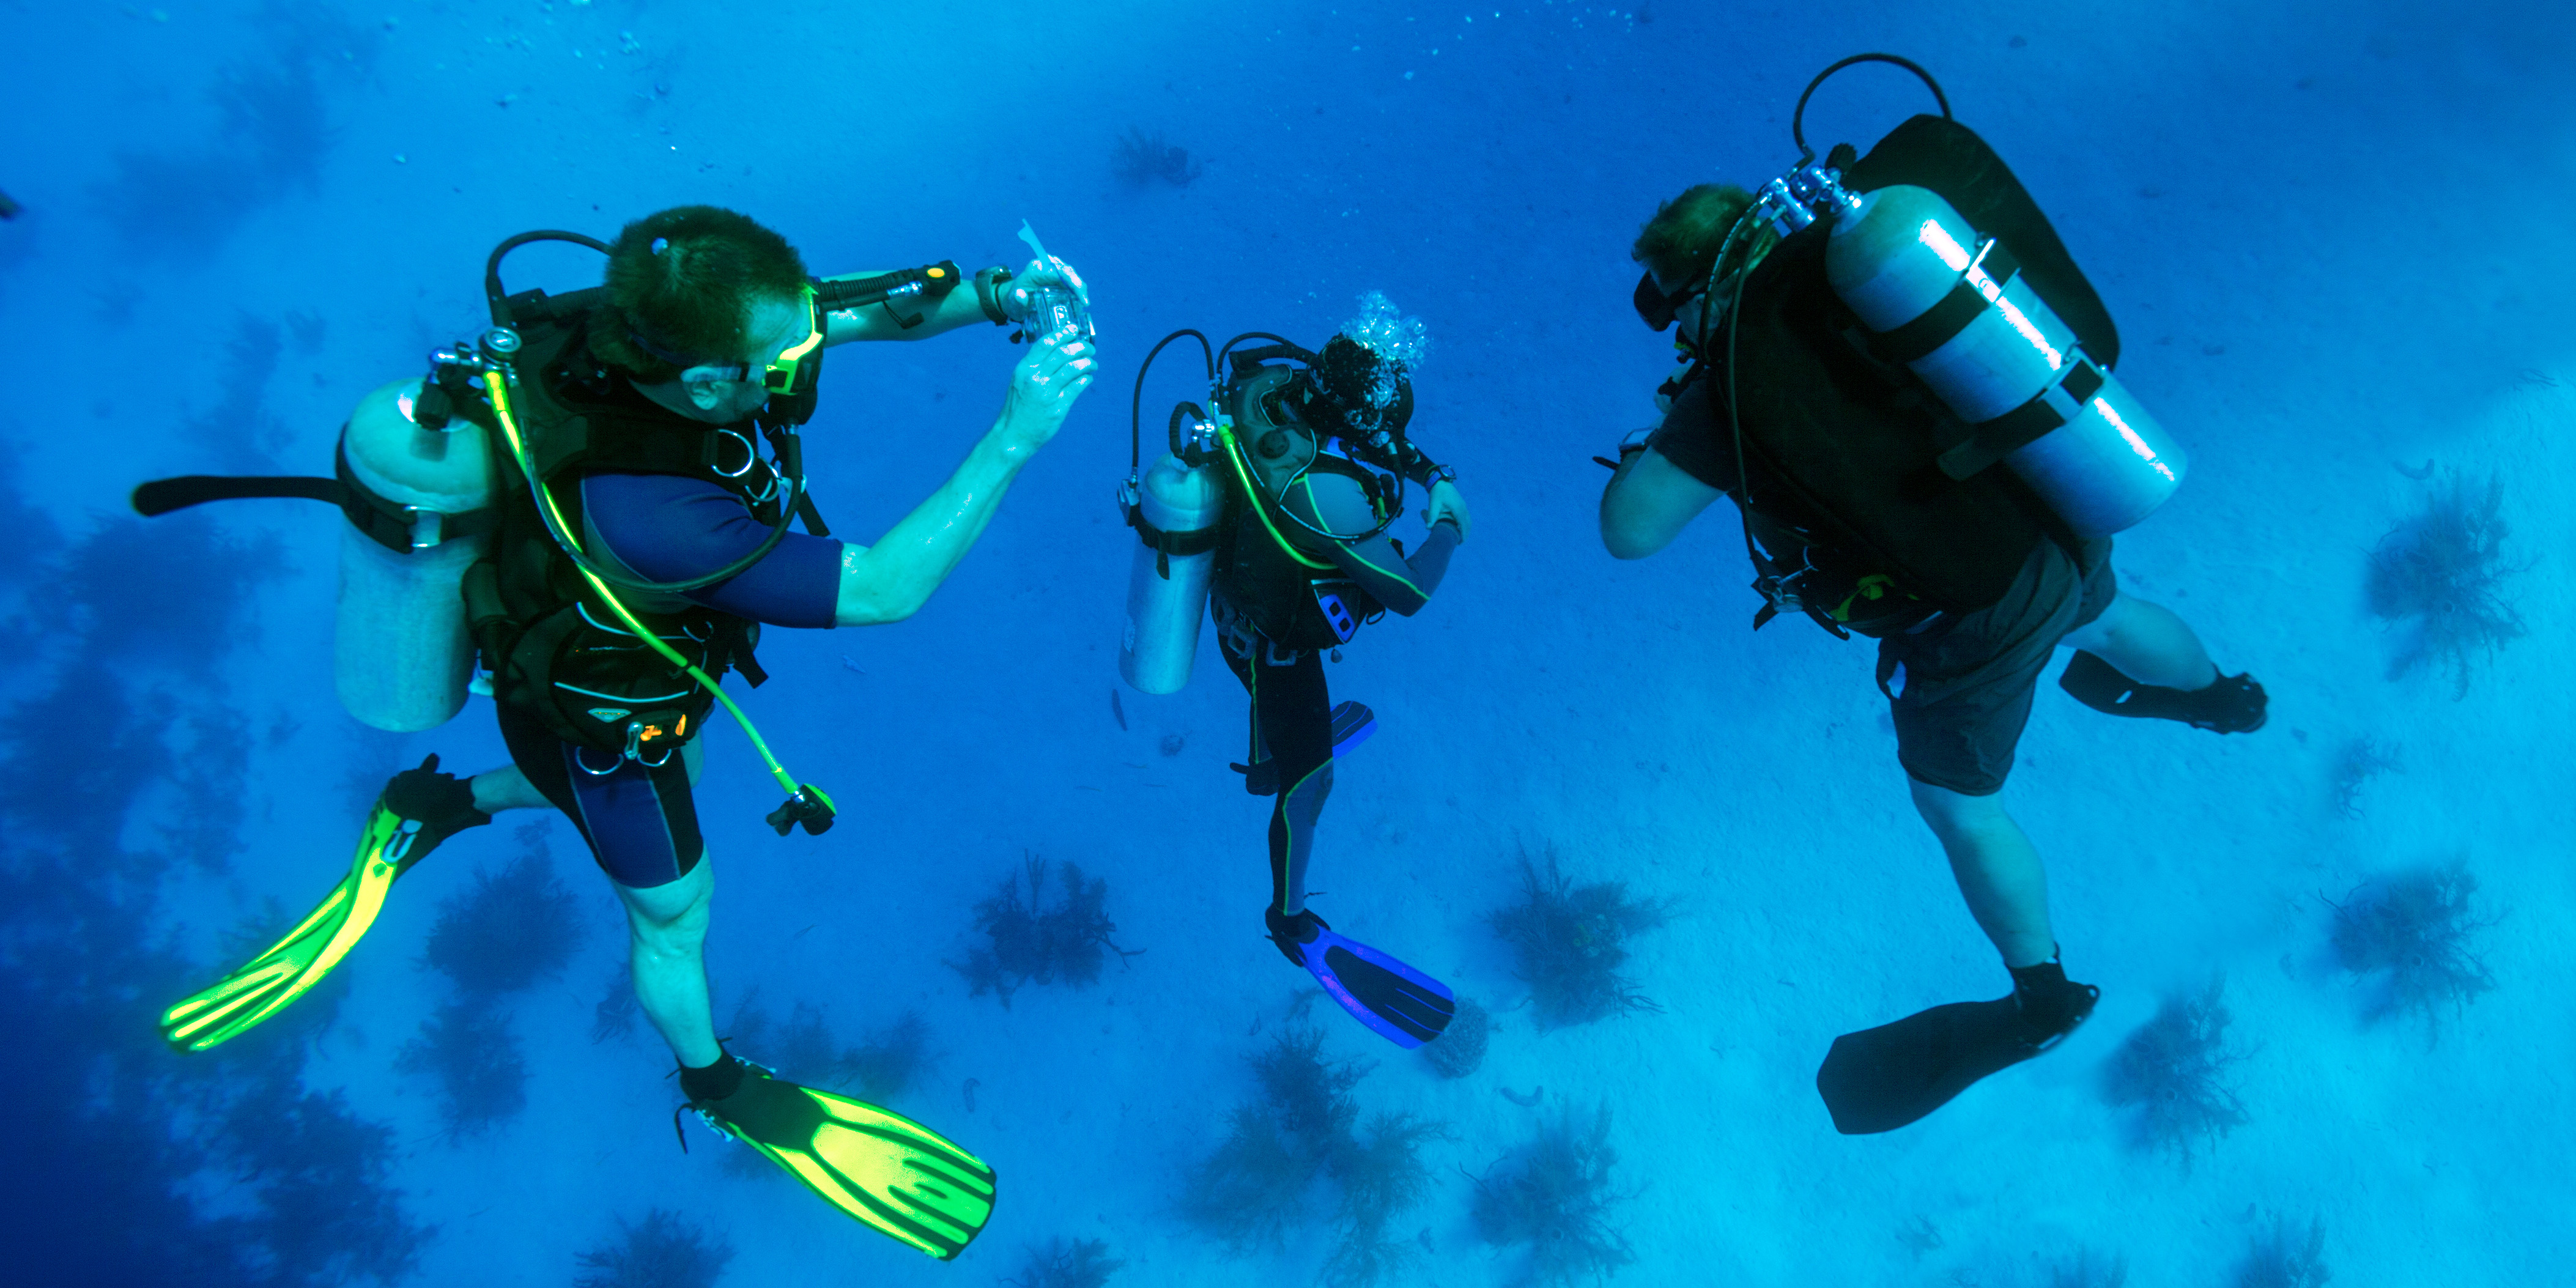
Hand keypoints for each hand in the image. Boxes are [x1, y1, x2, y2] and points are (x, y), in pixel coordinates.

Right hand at [996, 328, 1096, 450]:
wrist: (1014, 434)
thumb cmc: (1018, 407)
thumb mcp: (1020, 381)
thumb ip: (1035, 366)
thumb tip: (1057, 350)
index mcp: (1025, 369)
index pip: (1046, 344)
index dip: (1062, 333)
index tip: (1074, 329)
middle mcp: (1036, 378)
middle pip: (1063, 353)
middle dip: (1081, 347)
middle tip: (1089, 348)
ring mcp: (1047, 393)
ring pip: (1073, 369)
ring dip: (1087, 363)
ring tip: (1092, 364)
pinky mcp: (1058, 407)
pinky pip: (1077, 387)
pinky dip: (1085, 379)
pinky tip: (1088, 378)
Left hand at [1002, 255, 1088, 322]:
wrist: (1015, 299)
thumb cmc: (1014, 301)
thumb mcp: (1013, 304)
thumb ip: (1017, 301)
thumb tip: (1020, 295)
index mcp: (1037, 268)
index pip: (1060, 271)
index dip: (1073, 283)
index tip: (1082, 298)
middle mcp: (1047, 265)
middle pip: (1069, 272)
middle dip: (1079, 287)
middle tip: (1085, 304)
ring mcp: (1054, 270)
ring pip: (1072, 276)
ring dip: (1079, 290)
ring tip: (1083, 305)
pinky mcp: (1058, 276)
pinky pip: (1071, 282)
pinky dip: (1076, 292)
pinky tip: (1079, 304)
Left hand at [1422, 478, 1470, 540]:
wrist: (1441, 482)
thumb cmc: (1437, 493)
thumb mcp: (1433, 504)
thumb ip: (1432, 516)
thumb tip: (1427, 527)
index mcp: (1457, 508)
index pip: (1462, 523)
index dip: (1463, 532)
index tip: (1461, 541)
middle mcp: (1463, 507)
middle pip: (1467, 523)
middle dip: (1465, 533)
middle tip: (1460, 542)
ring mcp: (1463, 506)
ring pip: (1468, 520)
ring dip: (1466, 528)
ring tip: (1461, 537)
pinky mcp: (1462, 505)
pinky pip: (1466, 516)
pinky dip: (1465, 523)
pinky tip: (1460, 528)